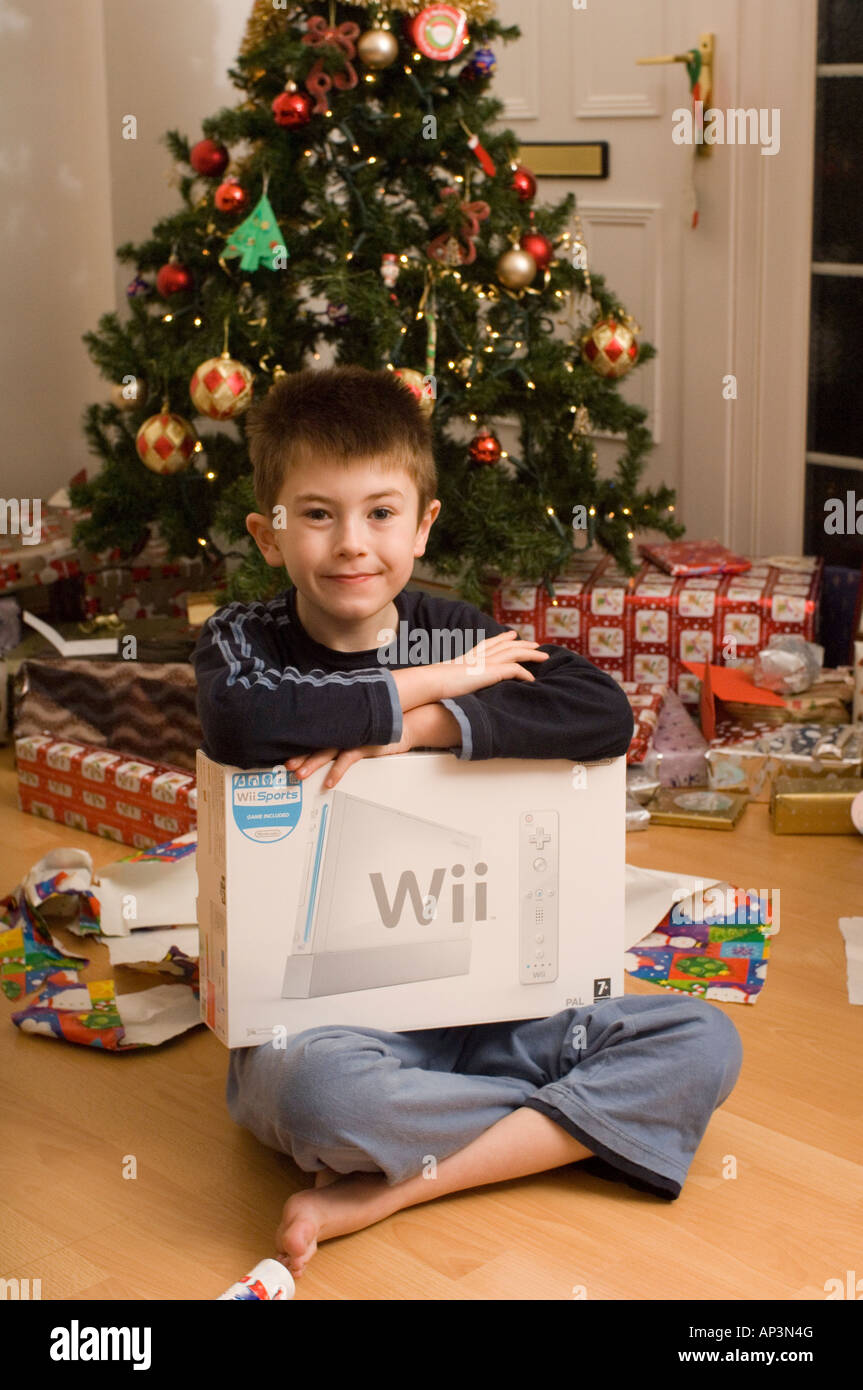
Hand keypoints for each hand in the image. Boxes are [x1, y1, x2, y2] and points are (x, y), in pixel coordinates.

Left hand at [284, 721, 414, 787]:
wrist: (404, 723)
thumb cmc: (378, 729)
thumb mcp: (356, 731)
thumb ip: (340, 734)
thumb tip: (325, 746)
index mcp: (336, 728)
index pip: (312, 737)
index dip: (297, 746)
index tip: (282, 753)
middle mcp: (341, 731)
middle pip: (314, 744)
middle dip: (298, 756)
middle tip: (285, 765)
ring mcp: (351, 738)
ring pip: (326, 752)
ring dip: (311, 764)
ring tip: (299, 774)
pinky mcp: (364, 745)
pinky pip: (347, 760)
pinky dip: (337, 771)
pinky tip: (329, 782)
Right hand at [438, 630, 548, 699]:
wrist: (429, 682)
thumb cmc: (430, 684)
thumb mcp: (442, 680)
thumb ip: (449, 680)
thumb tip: (446, 687)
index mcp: (466, 657)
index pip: (488, 643)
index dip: (501, 638)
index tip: (511, 634)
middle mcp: (477, 656)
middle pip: (504, 645)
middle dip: (521, 643)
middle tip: (535, 643)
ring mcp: (485, 663)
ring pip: (514, 653)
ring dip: (530, 654)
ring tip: (543, 656)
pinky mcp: (491, 672)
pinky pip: (514, 670)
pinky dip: (525, 673)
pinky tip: (532, 679)